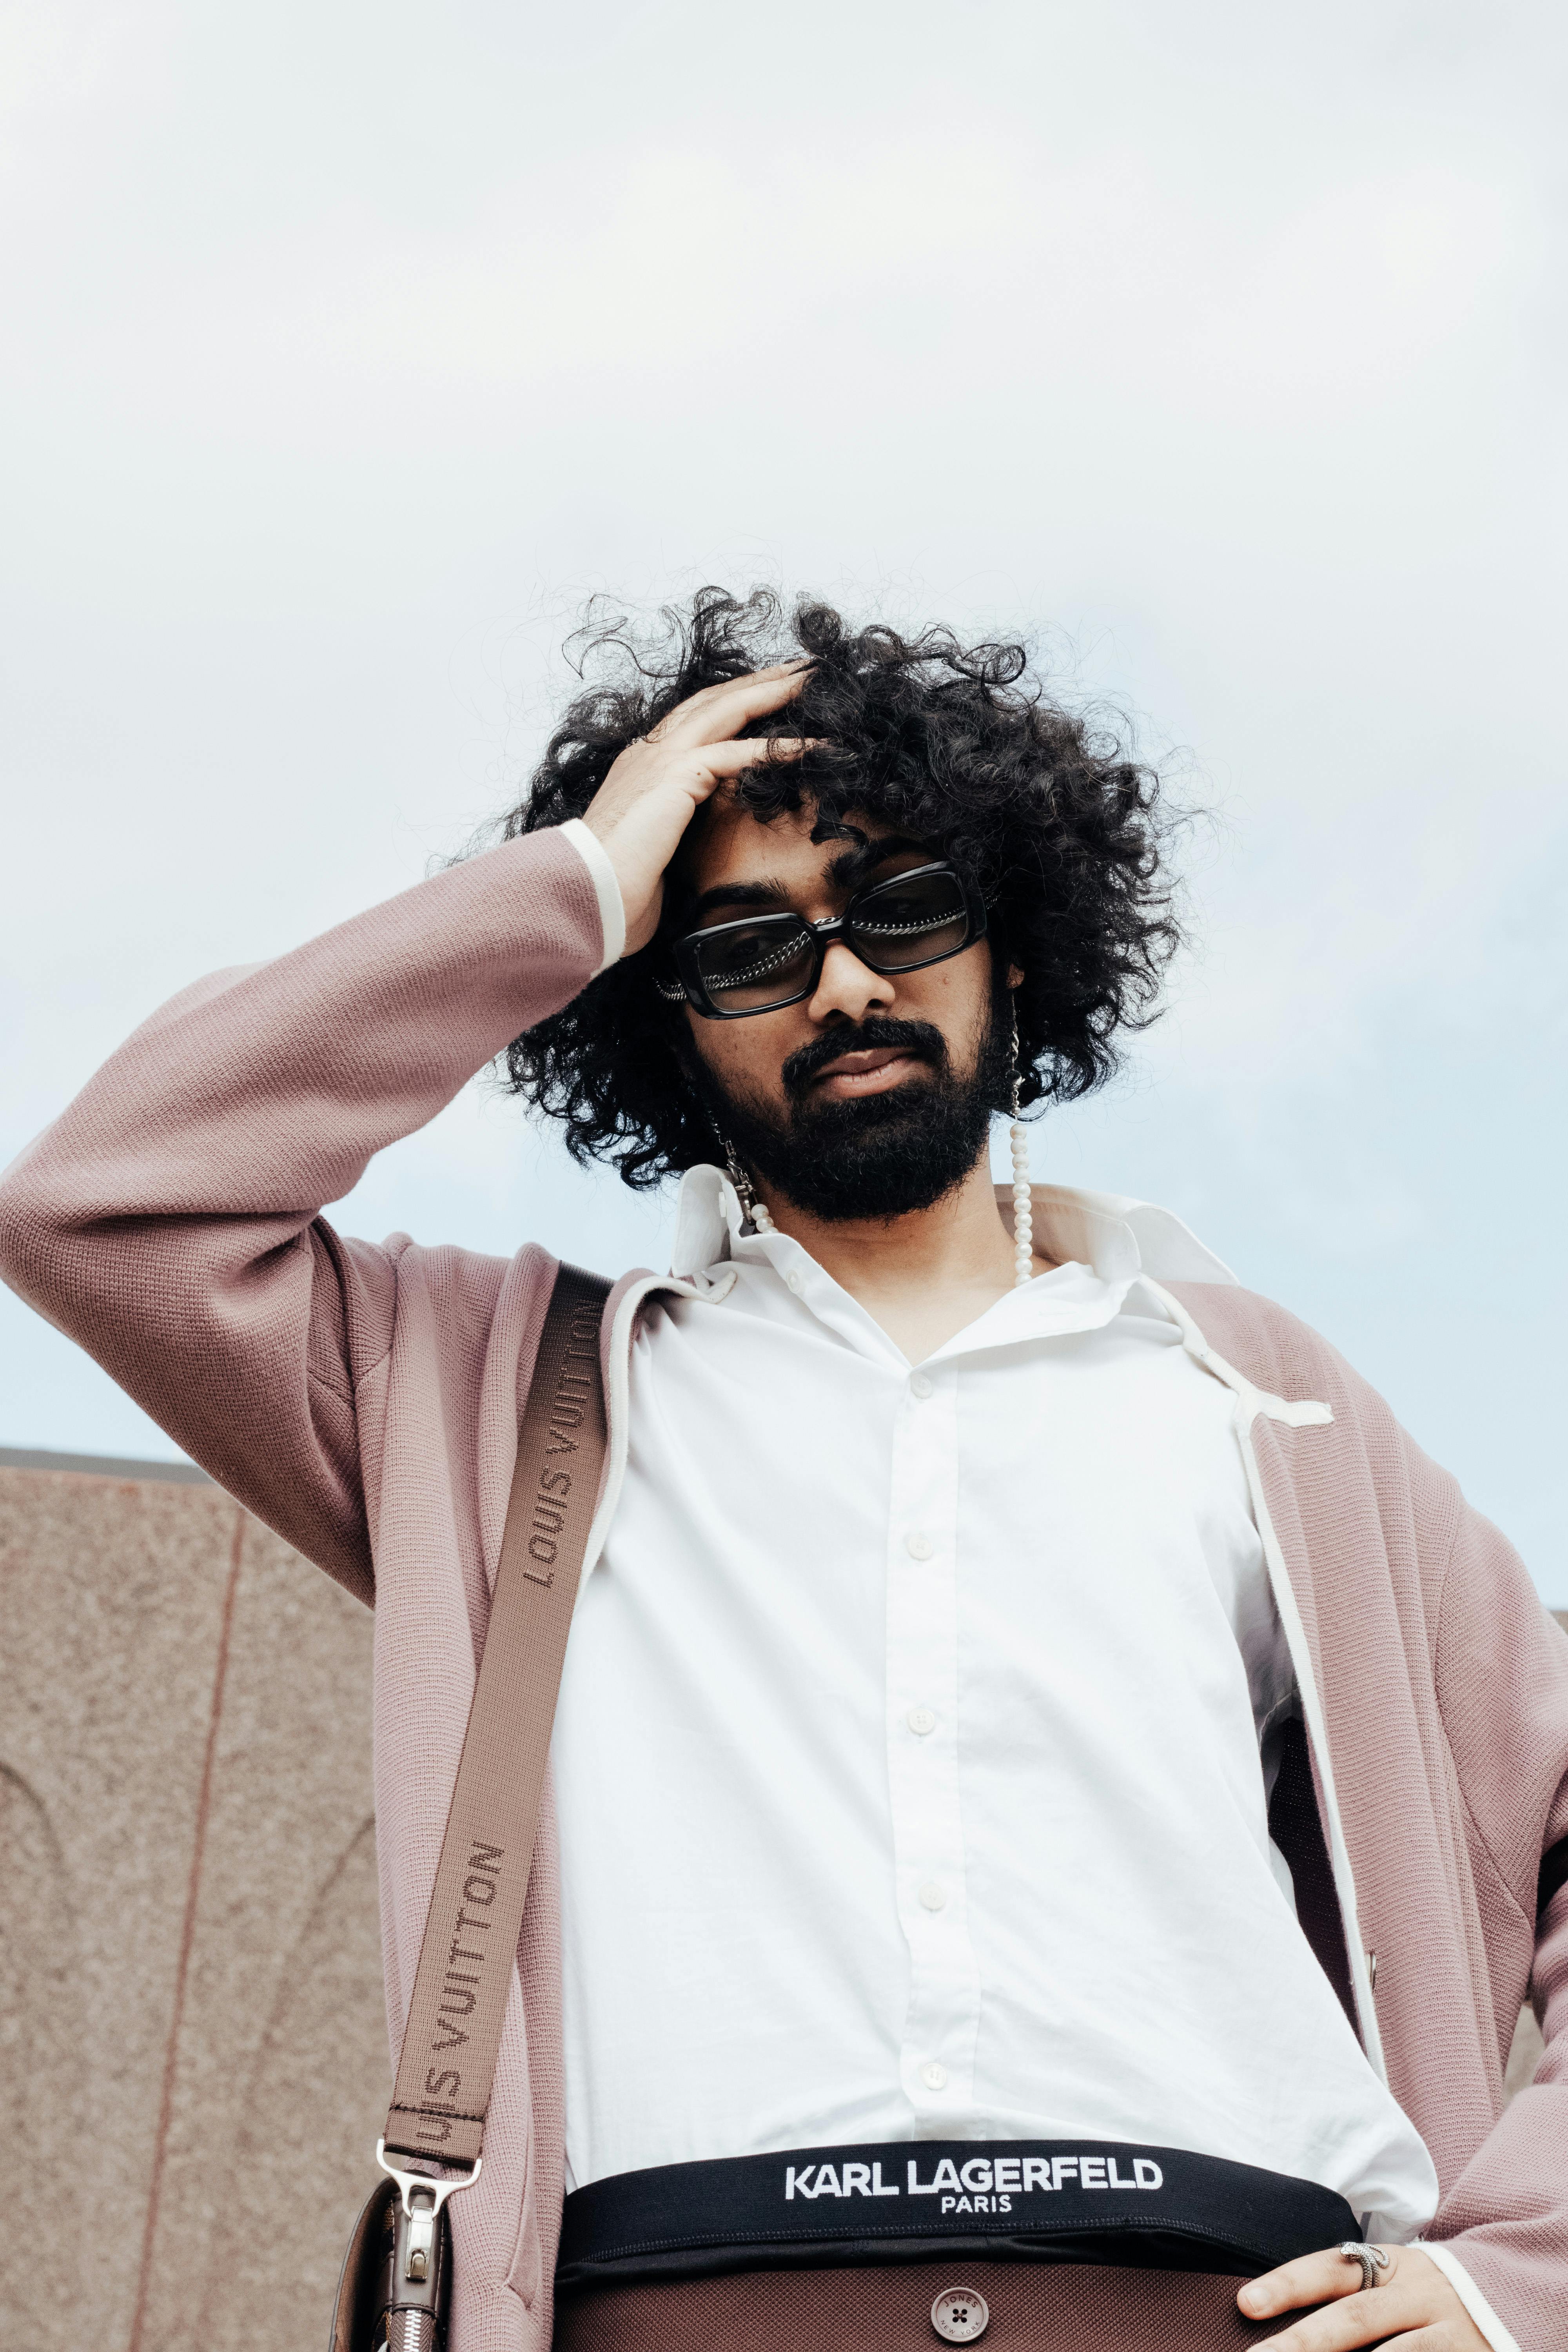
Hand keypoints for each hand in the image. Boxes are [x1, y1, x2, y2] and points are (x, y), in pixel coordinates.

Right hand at [580, 664, 811, 954]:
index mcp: (642, 769)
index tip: (768, 694)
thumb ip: (672, 837)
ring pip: (728, 709)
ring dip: (774, 693)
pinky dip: (781, 747)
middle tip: (803, 670)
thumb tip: (689, 853)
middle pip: (715, 700)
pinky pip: (741, 752)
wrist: (583, 895)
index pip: (694, 720)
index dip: (733, 701)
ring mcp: (661, 760)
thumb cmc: (613, 890)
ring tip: (814, 684)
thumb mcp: (650, 854)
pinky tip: (818, 745)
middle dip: (760, 681)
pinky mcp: (677, 776)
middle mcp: (649, 754)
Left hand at [1239, 2243, 1489, 2349]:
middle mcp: (1417, 2294)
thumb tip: (1270, 2318)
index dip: (1287, 2284)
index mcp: (1390, 2265)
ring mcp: (1447, 2332)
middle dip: (1302, 2344)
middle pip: (1351, 2319)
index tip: (1246, 2303)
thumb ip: (1348, 2295)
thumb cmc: (1430, 2300)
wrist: (1515, 2304)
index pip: (1329, 2269)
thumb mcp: (1393, 2284)